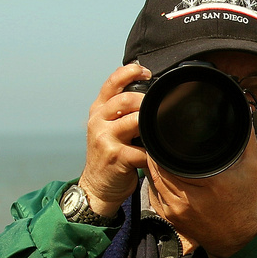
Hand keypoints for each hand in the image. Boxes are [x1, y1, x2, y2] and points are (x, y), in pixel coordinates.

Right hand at [80, 63, 150, 215]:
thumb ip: (121, 111)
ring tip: (159, 129)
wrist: (97, 186)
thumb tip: (149, 92)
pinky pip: (141, 149)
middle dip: (146, 101)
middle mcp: (98, 121)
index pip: (111, 83)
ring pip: (134, 121)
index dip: (130, 72)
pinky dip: (153, 152)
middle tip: (159, 107)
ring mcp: (105, 139)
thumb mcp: (108, 128)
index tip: (146, 72)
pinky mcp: (115, 157)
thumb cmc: (110, 154)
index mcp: (98, 110)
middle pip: (125, 100)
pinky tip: (157, 153)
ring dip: (151, 125)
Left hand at [146, 124, 256, 257]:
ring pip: (153, 179)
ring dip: (152, 165)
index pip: (172, 157)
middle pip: (159, 167)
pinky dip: (154, 181)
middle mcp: (189, 198)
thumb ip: (247, 139)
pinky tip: (158, 172)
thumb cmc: (244, 202)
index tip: (164, 131)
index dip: (164, 143)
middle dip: (156, 152)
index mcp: (209, 183)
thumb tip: (243, 113)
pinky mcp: (170, 217)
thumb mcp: (252, 168)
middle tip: (157, 138)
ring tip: (155, 151)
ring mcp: (176, 209)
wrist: (237, 238)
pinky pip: (154, 194)